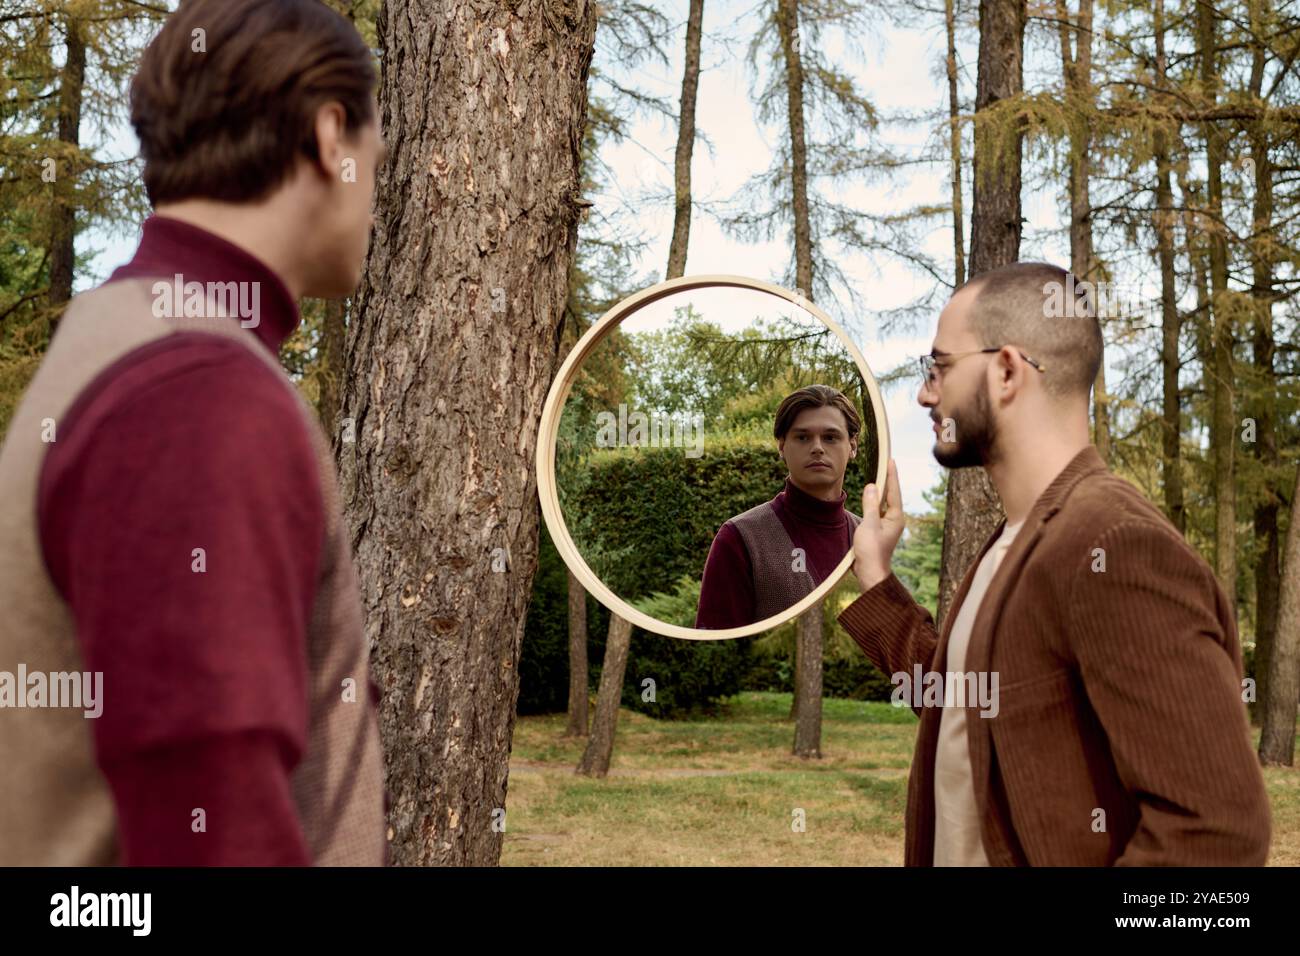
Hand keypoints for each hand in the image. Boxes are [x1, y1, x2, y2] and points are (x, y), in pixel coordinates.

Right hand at [852, 457, 904, 590]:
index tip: (891, 460)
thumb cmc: (871, 551)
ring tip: (879, 475)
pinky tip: (870, 497)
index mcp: (896, 517)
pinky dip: (874, 501)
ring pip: (884, 503)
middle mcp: (894, 520)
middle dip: (888, 479)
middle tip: (886, 463)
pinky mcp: (879, 530)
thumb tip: (871, 486)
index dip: (892, 475)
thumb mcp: (869, 524)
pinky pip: (878, 510)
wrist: (870, 573)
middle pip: (891, 495)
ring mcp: (887, 525)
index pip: (894, 491)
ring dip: (881, 490)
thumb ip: (870, 504)